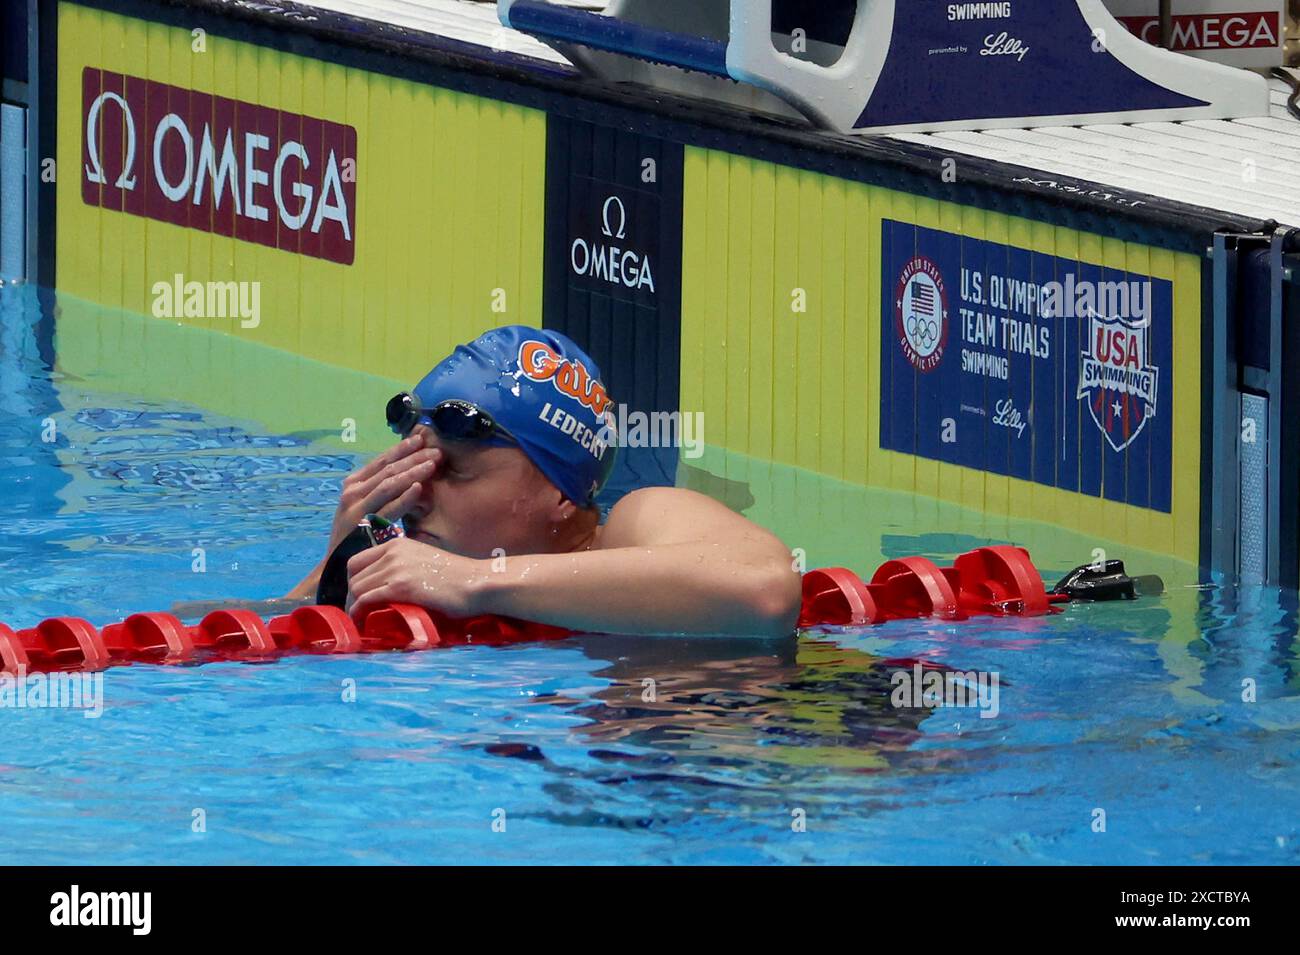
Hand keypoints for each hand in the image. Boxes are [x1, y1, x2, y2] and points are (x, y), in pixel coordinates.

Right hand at [325, 434, 439, 558]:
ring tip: (433, 464)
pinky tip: (420, 488)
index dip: (402, 449)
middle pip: (388, 469)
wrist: (335, 565)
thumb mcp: (364, 506)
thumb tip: (406, 471)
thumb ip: (380, 489)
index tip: (421, 439)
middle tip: (436, 451)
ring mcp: (357, 508)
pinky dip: (405, 497)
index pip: (381, 461)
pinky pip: (388, 508)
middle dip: (413, 458)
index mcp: (354, 484)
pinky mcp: (363, 526)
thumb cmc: (355, 534)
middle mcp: (353, 492)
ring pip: (389, 484)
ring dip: (413, 472)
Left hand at [345, 537, 488, 620]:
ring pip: (357, 588)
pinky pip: (366, 599)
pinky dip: (359, 612)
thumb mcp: (424, 560)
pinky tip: (363, 621)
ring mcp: (396, 569)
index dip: (354, 581)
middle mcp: (393, 553)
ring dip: (355, 606)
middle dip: (353, 596)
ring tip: (363, 619)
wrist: (477, 582)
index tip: (360, 597)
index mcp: (397, 544)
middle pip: (354, 576)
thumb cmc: (457, 577)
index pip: (357, 561)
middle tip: (360, 613)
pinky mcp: (401, 587)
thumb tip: (385, 585)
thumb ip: (403, 566)